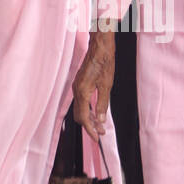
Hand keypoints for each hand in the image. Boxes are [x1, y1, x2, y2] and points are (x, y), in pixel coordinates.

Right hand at [72, 26, 115, 140]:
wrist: (100, 45)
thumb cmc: (104, 61)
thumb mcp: (107, 85)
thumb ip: (102, 103)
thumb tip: (100, 119)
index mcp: (82, 91)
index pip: (83, 117)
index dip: (91, 129)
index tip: (98, 137)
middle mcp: (76, 90)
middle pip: (79, 115)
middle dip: (89, 126)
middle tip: (100, 133)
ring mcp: (76, 86)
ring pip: (79, 109)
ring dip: (88, 118)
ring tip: (100, 125)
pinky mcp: (79, 83)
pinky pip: (80, 101)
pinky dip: (87, 109)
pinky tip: (95, 112)